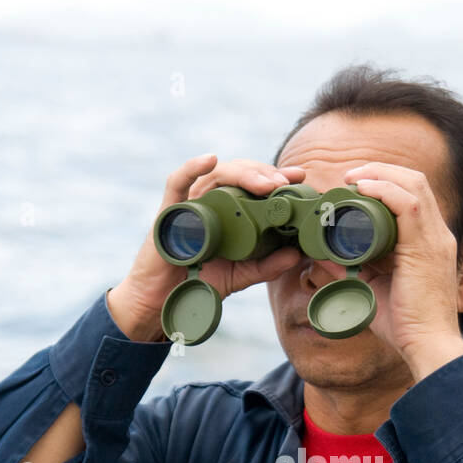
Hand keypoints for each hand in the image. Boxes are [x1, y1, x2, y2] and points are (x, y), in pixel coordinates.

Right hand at [107, 154, 307, 340]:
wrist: (164, 302)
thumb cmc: (198, 283)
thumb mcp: (240, 275)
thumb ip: (266, 266)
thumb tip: (296, 254)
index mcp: (228, 212)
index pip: (253, 185)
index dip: (275, 177)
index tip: (299, 178)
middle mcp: (210, 202)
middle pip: (238, 173)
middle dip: (264, 173)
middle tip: (284, 183)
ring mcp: (190, 204)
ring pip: (216, 174)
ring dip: (243, 173)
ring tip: (264, 182)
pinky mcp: (170, 213)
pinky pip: (178, 182)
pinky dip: (192, 167)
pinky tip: (210, 159)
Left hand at [342, 161, 462, 379]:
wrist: (427, 346)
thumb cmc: (405, 325)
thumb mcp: (372, 290)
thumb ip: (350, 270)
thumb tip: (321, 256)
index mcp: (429, 242)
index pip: (413, 195)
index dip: (385, 182)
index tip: (354, 185)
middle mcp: (438, 234)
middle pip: (414, 181)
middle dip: (381, 170)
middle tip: (349, 176)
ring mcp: (436, 239)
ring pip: (413, 185)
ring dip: (380, 174)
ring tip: (352, 178)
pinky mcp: (427, 248)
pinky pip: (408, 204)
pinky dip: (384, 189)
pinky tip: (363, 188)